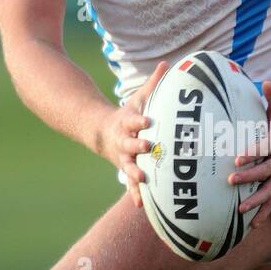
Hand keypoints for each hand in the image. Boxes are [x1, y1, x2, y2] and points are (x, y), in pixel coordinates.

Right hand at [104, 60, 168, 207]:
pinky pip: (131, 185)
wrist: (103, 133)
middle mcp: (124, 142)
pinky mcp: (127, 171)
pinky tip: (141, 206)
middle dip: (138, 146)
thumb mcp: (138, 99)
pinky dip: (136, 195)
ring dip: (135, 174)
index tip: (147, 120)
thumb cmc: (129, 115)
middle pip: (130, 145)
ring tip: (143, 180)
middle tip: (148, 147)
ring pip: (129, 167)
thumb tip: (167, 64)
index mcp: (128, 124)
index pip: (134, 121)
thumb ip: (154, 84)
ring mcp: (124, 158)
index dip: (139, 121)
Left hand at [228, 80, 270, 226]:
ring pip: (270, 190)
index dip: (252, 153)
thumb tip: (266, 83)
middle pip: (266, 171)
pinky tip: (251, 226)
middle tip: (231, 180)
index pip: (265, 148)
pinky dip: (263, 213)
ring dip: (256, 201)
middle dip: (249, 177)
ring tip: (241, 210)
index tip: (236, 158)